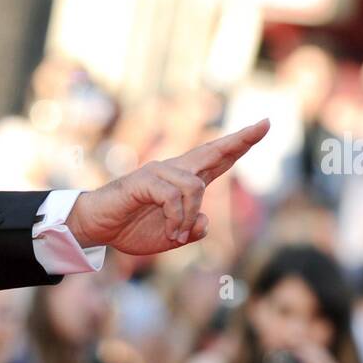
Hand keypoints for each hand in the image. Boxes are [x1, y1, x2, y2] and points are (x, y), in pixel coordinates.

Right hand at [64, 120, 267, 253]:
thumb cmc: (130, 229)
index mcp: (184, 181)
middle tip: (265, 124)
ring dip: (190, 217)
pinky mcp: (145, 180)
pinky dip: (177, 218)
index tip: (263, 126)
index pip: (217, 159)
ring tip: (178, 236)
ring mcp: (159, 172)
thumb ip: (192, 231)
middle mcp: (174, 170)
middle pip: (212, 151)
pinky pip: (174, 197)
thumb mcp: (170, 238)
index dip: (240, 144)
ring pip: (195, 187)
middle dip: (240, 140)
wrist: (97, 227)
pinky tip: (171, 232)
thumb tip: (205, 221)